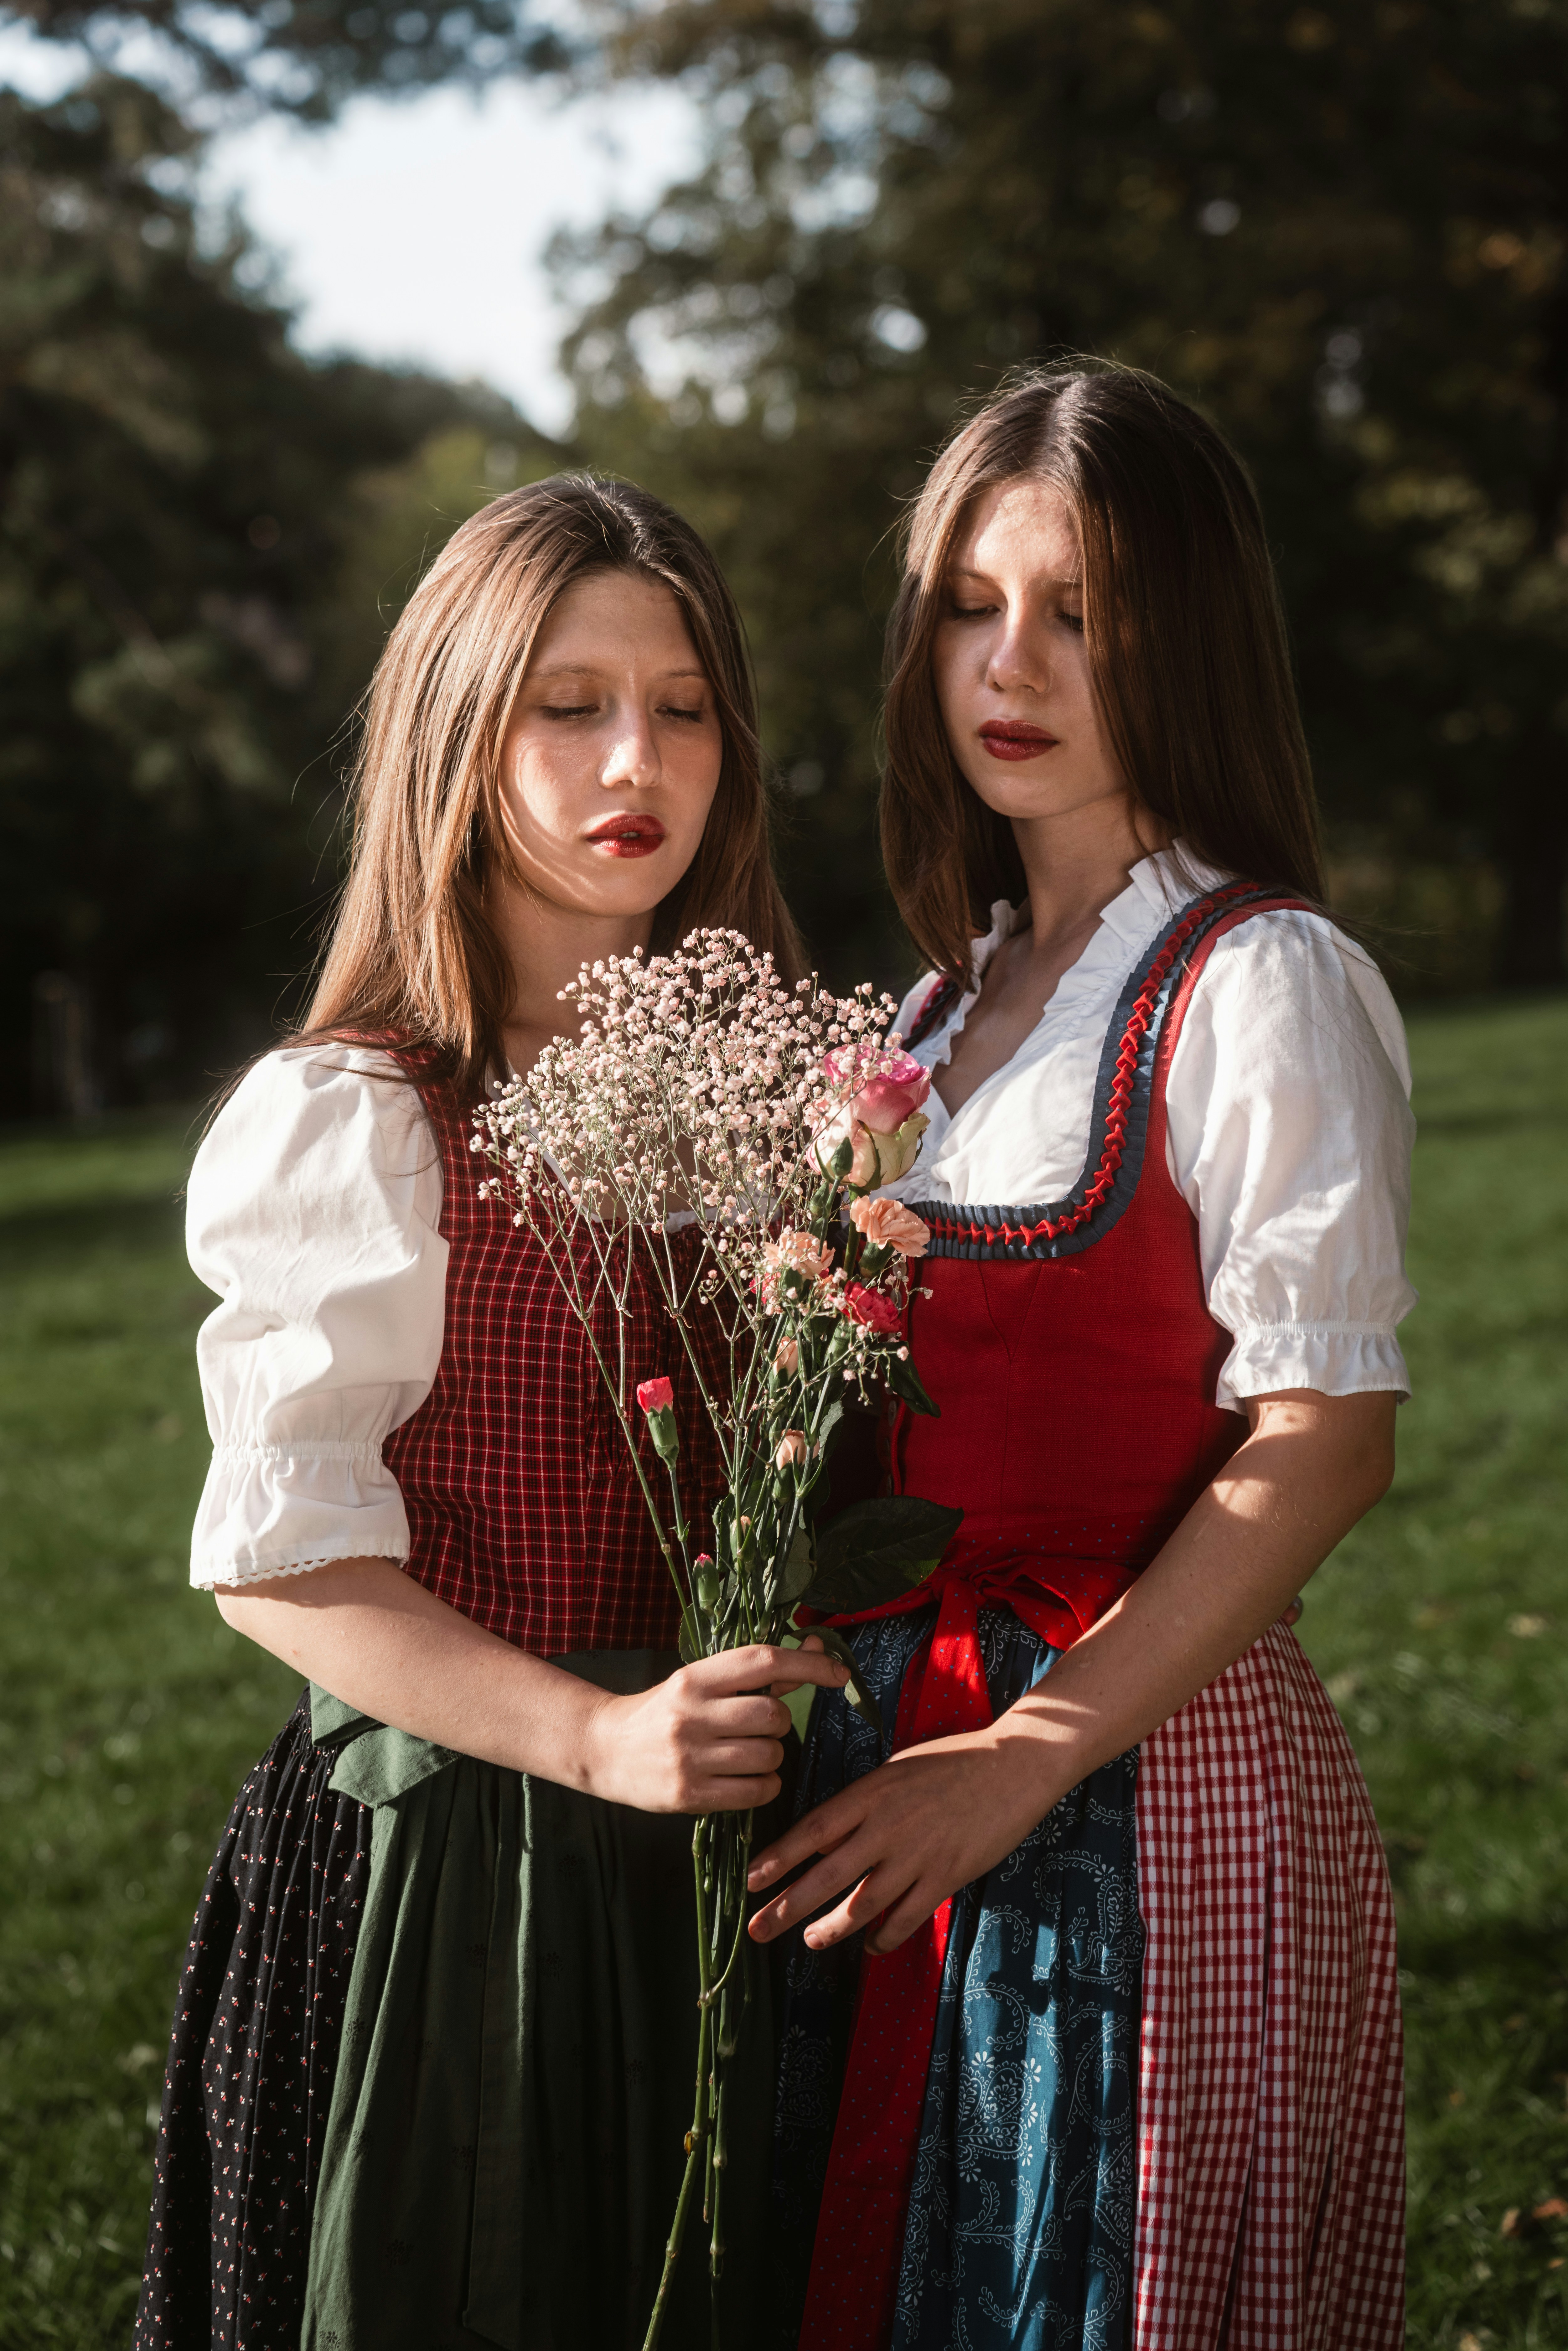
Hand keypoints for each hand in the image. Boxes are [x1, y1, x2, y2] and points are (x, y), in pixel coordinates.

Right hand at [581, 1643, 848, 1814]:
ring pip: (768, 1755)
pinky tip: (747, 1780)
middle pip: (771, 1714)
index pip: (762, 1661)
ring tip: (751, 1755)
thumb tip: (817, 1648)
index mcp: (694, 1678)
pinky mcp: (688, 1795)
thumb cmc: (664, 1711)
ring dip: (773, 1756)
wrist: (604, 1749)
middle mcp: (691, 1714)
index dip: (808, 1664)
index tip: (839, 1673)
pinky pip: (756, 1791)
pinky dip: (764, 1786)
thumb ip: (758, 1673)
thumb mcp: (701, 1683)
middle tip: (762, 1727)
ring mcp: (688, 1756)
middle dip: (780, 1722)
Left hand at [747, 1726, 1062, 1955]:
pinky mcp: (945, 1876)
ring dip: (830, 1928)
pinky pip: (906, 1918)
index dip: (779, 1858)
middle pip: (827, 1874)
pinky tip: (870, 1946)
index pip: (813, 1830)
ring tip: (809, 1940)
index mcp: (871, 1794)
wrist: (1013, 1765)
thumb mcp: (897, 1769)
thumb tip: (828, 1834)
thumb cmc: (952, 1761)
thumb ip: (863, 1803)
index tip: (751, 1880)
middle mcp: (887, 1827)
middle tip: (757, 1929)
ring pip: (862, 1904)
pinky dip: (883, 1938)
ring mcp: (917, 1855)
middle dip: (787, 1906)